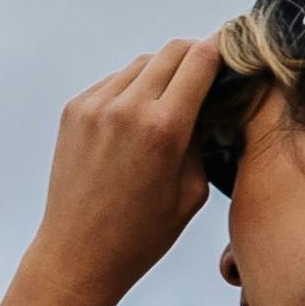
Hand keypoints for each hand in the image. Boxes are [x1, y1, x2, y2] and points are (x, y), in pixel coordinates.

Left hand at [1, 35, 223, 305]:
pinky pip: (113, 82)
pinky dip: (131, 90)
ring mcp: (96, 104)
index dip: (220, 51)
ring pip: (141, 64)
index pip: (200, 61)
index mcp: (164, 129)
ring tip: (168, 104)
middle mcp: (128, 107)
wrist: (78, 254)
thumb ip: (200, 141)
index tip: (229, 51)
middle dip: (193, 55)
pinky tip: (137, 120)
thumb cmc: (138, 237)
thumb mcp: (191, 195)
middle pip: (171, 52)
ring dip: (161, 73)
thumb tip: (203, 107)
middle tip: (205, 71)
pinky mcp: (75, 109)